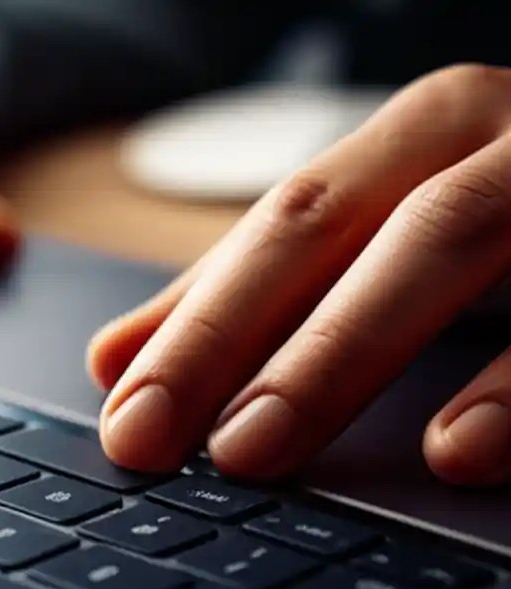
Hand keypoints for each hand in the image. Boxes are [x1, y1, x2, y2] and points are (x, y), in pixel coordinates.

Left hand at [88, 64, 510, 486]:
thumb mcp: (391, 232)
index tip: (122, 416)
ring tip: (259, 445)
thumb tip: (116, 357)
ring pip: (453, 240)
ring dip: (345, 350)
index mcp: (421, 136)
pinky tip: (455, 450)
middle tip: (159, 440)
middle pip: (343, 228)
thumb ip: (260, 293)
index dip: (192, 321)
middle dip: (241, 337)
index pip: (278, 228)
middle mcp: (496, 138)